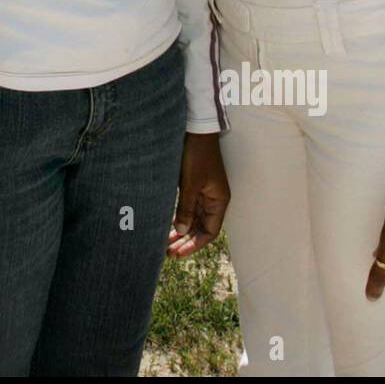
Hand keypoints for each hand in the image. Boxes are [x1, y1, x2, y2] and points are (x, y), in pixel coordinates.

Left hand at [167, 132, 229, 256]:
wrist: (194, 130)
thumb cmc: (196, 155)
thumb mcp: (191, 183)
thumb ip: (187, 208)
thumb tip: (183, 232)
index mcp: (219, 201)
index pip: (209, 232)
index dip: (194, 245)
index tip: (178, 253)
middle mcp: (214, 199)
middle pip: (201, 228)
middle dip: (186, 241)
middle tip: (168, 253)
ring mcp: (203, 193)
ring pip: (193, 220)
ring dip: (181, 232)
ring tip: (165, 244)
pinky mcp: (193, 186)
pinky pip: (187, 209)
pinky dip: (179, 218)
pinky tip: (167, 226)